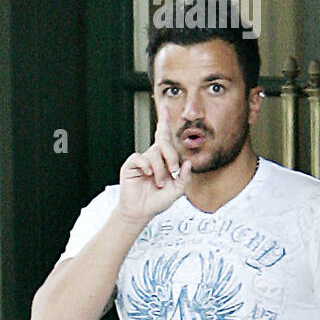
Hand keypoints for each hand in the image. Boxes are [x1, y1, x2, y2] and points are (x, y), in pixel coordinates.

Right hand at [118, 108, 192, 225]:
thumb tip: (188, 163)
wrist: (140, 212)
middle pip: (163, 142)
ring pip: (154, 153)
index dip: (164, 122)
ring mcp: (142, 160)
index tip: (165, 107)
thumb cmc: (157, 201)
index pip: (165, 137)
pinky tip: (147, 174)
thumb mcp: (176, 191)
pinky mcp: (131, 164)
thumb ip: (184, 178)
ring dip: (160, 170)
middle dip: (171, 154)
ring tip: (158, 183)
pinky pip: (141, 157)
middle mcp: (153, 156)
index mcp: (163, 158)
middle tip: (173, 169)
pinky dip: (147, 166)